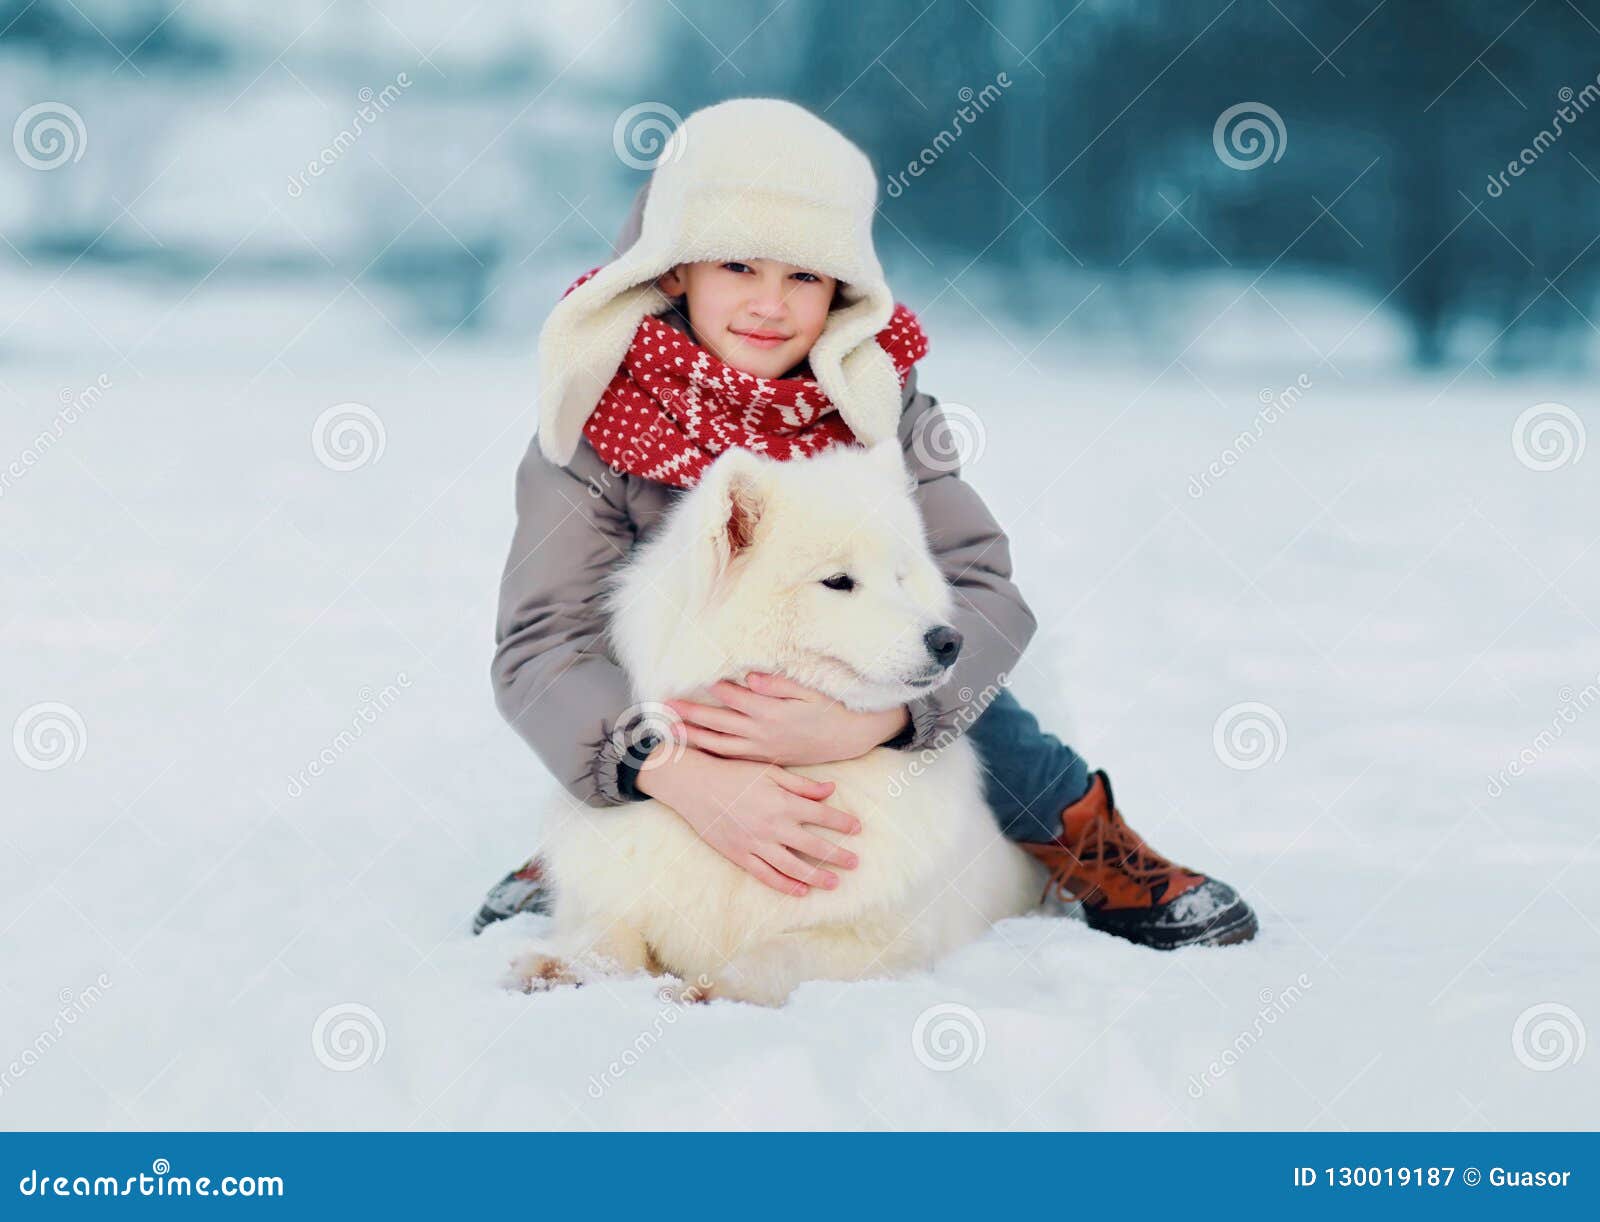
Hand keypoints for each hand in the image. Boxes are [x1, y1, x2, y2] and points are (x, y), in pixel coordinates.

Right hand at [634, 745, 861, 895]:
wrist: (695, 785)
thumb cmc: (733, 773)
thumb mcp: (770, 771)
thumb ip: (801, 785)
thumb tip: (831, 790)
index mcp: (783, 802)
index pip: (823, 816)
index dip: (843, 823)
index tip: (858, 829)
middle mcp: (774, 826)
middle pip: (814, 846)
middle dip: (838, 856)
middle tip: (855, 863)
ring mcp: (757, 844)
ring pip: (794, 867)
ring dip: (817, 877)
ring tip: (834, 883)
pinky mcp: (740, 856)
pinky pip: (767, 876)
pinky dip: (786, 886)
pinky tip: (801, 892)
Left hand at [665, 672, 910, 766]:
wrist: (851, 737)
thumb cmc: (831, 709)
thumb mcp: (808, 692)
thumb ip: (777, 685)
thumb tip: (748, 676)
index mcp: (771, 714)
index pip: (733, 700)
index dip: (709, 691)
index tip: (685, 683)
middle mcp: (762, 734)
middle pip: (718, 724)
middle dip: (689, 715)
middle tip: (662, 708)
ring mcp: (762, 750)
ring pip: (720, 744)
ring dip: (692, 737)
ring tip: (669, 730)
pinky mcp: (766, 759)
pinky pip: (733, 758)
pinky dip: (712, 753)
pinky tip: (696, 750)